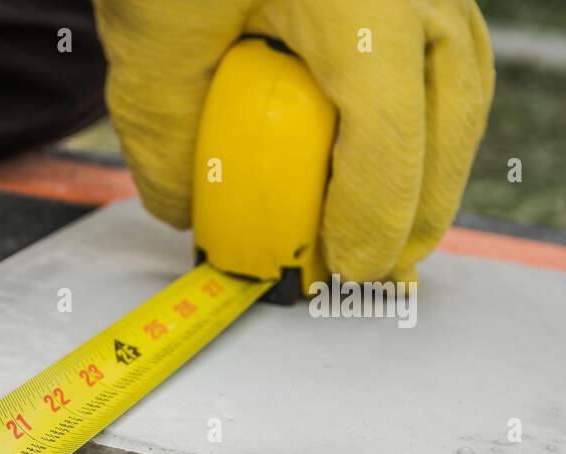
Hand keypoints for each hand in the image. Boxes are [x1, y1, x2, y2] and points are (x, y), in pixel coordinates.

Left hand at [94, 0, 494, 280]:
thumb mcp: (148, 47)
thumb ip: (168, 142)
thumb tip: (192, 216)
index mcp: (356, 0)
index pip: (391, 133)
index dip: (374, 219)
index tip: (344, 271)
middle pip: (451, 108)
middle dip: (420, 204)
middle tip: (376, 270)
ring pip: (459, 75)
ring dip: (431, 160)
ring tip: (388, 226)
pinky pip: (439, 47)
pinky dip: (419, 111)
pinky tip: (381, 154)